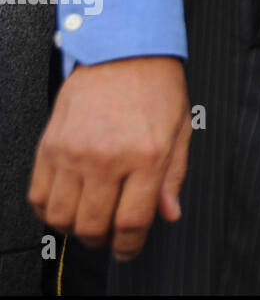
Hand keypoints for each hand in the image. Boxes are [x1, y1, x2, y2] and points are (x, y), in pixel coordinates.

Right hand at [29, 56, 191, 260]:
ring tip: (88, 218)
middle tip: (109, 235)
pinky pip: (38, 195)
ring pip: (61, 217)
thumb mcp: (181, 129)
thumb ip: (174, 176)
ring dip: (74, 228)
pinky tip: (66, 202)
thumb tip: (169, 214)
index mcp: (147, 155)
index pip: (133, 221)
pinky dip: (48, 209)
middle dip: (102, 240)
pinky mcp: (50, 145)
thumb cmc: (156, 86)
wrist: (123, 50)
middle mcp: (108, 157)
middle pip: (94, 226)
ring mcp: (74, 152)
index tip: (128, 250)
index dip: (130, 246)